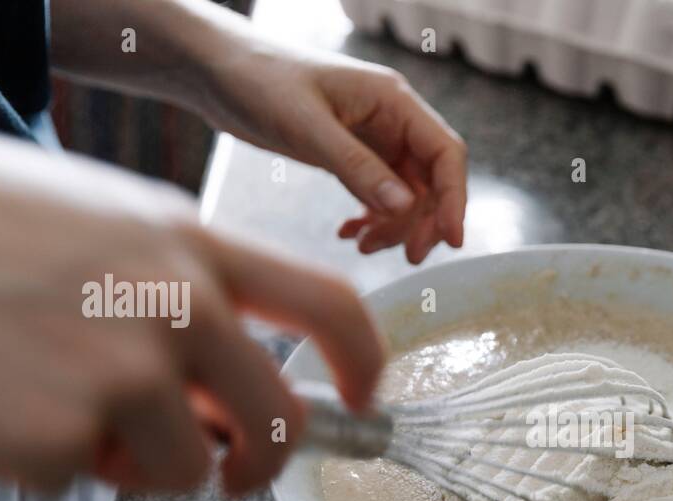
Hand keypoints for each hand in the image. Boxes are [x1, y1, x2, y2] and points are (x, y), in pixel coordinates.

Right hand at [0, 116, 383, 494]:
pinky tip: (1, 399)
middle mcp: (175, 307)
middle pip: (278, 420)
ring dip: (135, 459)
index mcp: (194, 244)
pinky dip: (48, 460)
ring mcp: (121, 373)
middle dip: (260, 463)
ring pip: (186, 472)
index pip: (329, 304)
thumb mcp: (110, 227)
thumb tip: (241, 395)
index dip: (364, 362)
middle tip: (231, 473)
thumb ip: (189, 295)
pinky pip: (86, 482)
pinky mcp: (57, 436)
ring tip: (60, 398)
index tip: (364, 400)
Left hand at [200, 47, 467, 263]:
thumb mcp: (309, 128)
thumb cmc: (260, 81)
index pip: (446, 153)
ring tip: (362, 246)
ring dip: (393, 227)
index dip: (455, 199)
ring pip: (406, 195)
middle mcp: (391, 120)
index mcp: (394, 101)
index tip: (451, 240)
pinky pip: (378, 196)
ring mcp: (373, 140)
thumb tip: (405, 209)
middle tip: (408, 257)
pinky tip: (347, 233)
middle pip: (432, 181)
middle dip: (424, 222)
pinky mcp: (352, 156)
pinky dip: (370, 220)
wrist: (216, 70)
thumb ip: (358, 168)